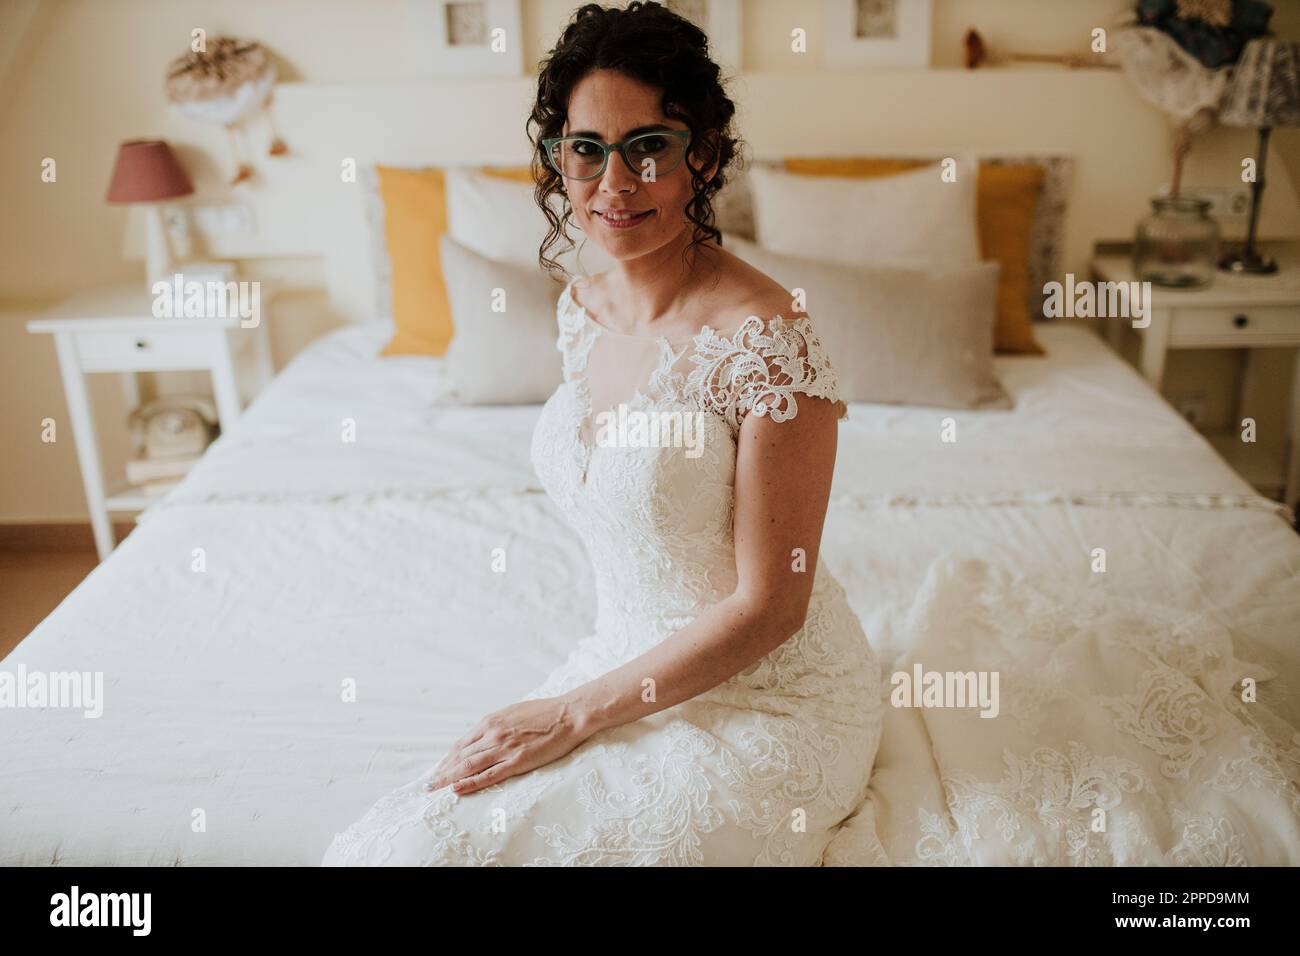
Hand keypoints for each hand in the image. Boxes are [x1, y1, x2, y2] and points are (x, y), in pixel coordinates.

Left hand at [426, 697, 590, 795]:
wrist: (568, 714)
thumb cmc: (545, 713)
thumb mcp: (513, 712)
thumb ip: (497, 724)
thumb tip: (485, 734)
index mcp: (491, 721)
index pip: (462, 743)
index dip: (448, 758)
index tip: (439, 769)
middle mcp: (493, 734)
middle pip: (461, 755)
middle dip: (443, 771)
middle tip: (429, 784)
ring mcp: (504, 748)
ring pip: (469, 765)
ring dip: (449, 778)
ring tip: (435, 789)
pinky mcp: (517, 761)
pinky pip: (489, 775)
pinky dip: (470, 782)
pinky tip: (457, 789)